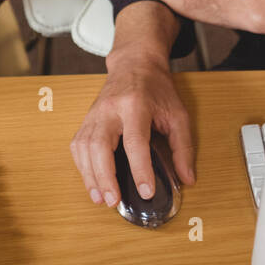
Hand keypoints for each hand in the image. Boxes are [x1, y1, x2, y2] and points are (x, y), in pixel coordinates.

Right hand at [69, 53, 195, 208]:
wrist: (134, 63)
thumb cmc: (157, 88)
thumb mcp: (178, 113)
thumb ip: (183, 147)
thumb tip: (187, 178)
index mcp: (136, 105)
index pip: (135, 141)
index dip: (140, 168)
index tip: (146, 191)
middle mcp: (110, 108)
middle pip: (100, 145)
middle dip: (105, 176)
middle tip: (114, 200)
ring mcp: (94, 113)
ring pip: (84, 147)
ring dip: (90, 176)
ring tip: (101, 198)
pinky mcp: (86, 119)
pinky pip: (77, 145)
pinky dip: (82, 166)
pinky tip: (91, 181)